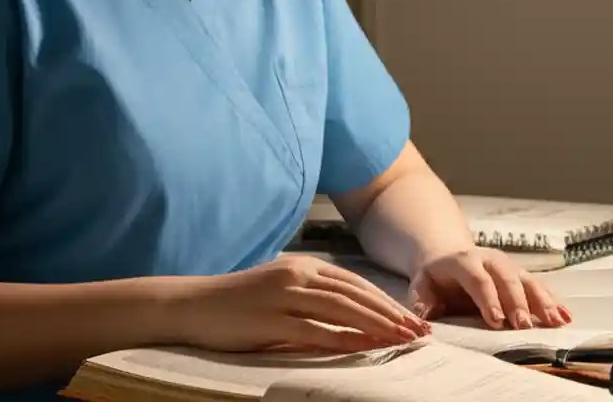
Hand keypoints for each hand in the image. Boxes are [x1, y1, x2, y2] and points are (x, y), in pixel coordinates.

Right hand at [178, 255, 430, 352]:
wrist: (192, 306)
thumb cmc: (236, 304)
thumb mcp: (280, 292)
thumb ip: (313, 299)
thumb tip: (352, 319)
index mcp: (302, 266)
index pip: (355, 283)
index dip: (387, 300)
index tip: (412, 317)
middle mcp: (297, 275)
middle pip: (356, 294)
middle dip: (392, 313)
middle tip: (420, 331)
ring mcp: (284, 296)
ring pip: (343, 309)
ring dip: (378, 325)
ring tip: (403, 339)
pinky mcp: (271, 319)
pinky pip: (316, 330)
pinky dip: (345, 339)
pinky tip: (366, 347)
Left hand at [407, 246, 572, 329]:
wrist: (448, 256)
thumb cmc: (435, 277)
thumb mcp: (421, 285)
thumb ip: (422, 300)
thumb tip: (426, 316)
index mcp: (464, 261)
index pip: (478, 278)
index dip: (488, 299)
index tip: (496, 320)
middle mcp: (490, 260)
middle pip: (507, 279)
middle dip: (517, 303)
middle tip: (523, 325)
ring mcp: (508, 266)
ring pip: (528, 282)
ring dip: (543, 302)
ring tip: (555, 322)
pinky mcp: (521, 275)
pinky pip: (540, 287)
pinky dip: (553, 302)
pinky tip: (565, 317)